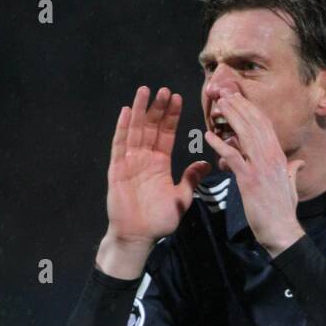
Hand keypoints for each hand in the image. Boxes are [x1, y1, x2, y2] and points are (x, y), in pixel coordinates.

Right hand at [98, 85, 210, 277]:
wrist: (139, 236)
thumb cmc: (159, 220)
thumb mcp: (182, 198)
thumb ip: (191, 179)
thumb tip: (207, 163)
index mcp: (160, 163)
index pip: (166, 134)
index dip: (171, 116)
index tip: (177, 98)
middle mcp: (145, 158)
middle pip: (151, 127)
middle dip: (157, 108)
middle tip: (164, 89)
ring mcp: (130, 162)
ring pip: (135, 131)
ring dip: (140, 111)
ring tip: (145, 90)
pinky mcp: (118, 169)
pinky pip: (120, 145)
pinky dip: (123, 128)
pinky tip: (127, 111)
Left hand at [204, 92, 304, 256]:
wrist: (282, 231)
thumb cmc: (284, 210)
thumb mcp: (291, 186)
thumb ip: (293, 171)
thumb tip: (300, 162)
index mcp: (279, 156)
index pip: (264, 124)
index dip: (250, 108)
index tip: (238, 97)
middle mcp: (271, 157)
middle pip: (254, 123)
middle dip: (238, 105)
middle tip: (223, 92)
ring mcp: (260, 167)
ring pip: (244, 134)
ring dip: (230, 117)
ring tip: (217, 104)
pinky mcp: (249, 180)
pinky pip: (233, 157)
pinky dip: (220, 145)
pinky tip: (208, 136)